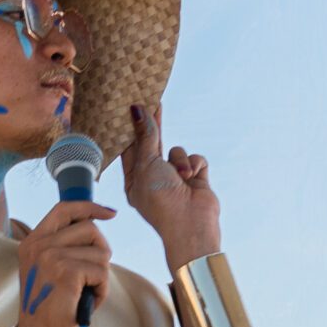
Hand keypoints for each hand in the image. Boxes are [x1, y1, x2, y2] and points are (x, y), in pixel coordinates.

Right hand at [12, 194, 114, 326]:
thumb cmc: (48, 309)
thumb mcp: (47, 269)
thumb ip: (63, 246)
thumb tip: (94, 225)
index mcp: (33, 242)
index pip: (64, 209)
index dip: (90, 207)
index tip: (108, 213)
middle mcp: (39, 246)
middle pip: (89, 228)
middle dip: (100, 251)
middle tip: (92, 275)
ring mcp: (52, 257)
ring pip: (100, 252)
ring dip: (100, 275)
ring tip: (85, 292)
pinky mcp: (67, 272)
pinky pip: (102, 271)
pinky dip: (101, 290)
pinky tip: (87, 300)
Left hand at [123, 101, 220, 265]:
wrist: (190, 224)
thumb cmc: (161, 199)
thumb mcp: (148, 165)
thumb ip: (145, 137)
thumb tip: (136, 109)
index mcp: (134, 180)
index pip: (131, 149)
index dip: (132, 129)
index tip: (132, 108)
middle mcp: (153, 178)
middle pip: (152, 145)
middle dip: (154, 127)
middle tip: (153, 101)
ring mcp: (174, 179)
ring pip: (177, 151)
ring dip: (180, 160)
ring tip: (181, 177)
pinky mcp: (195, 178)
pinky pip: (195, 159)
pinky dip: (195, 165)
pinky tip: (194, 179)